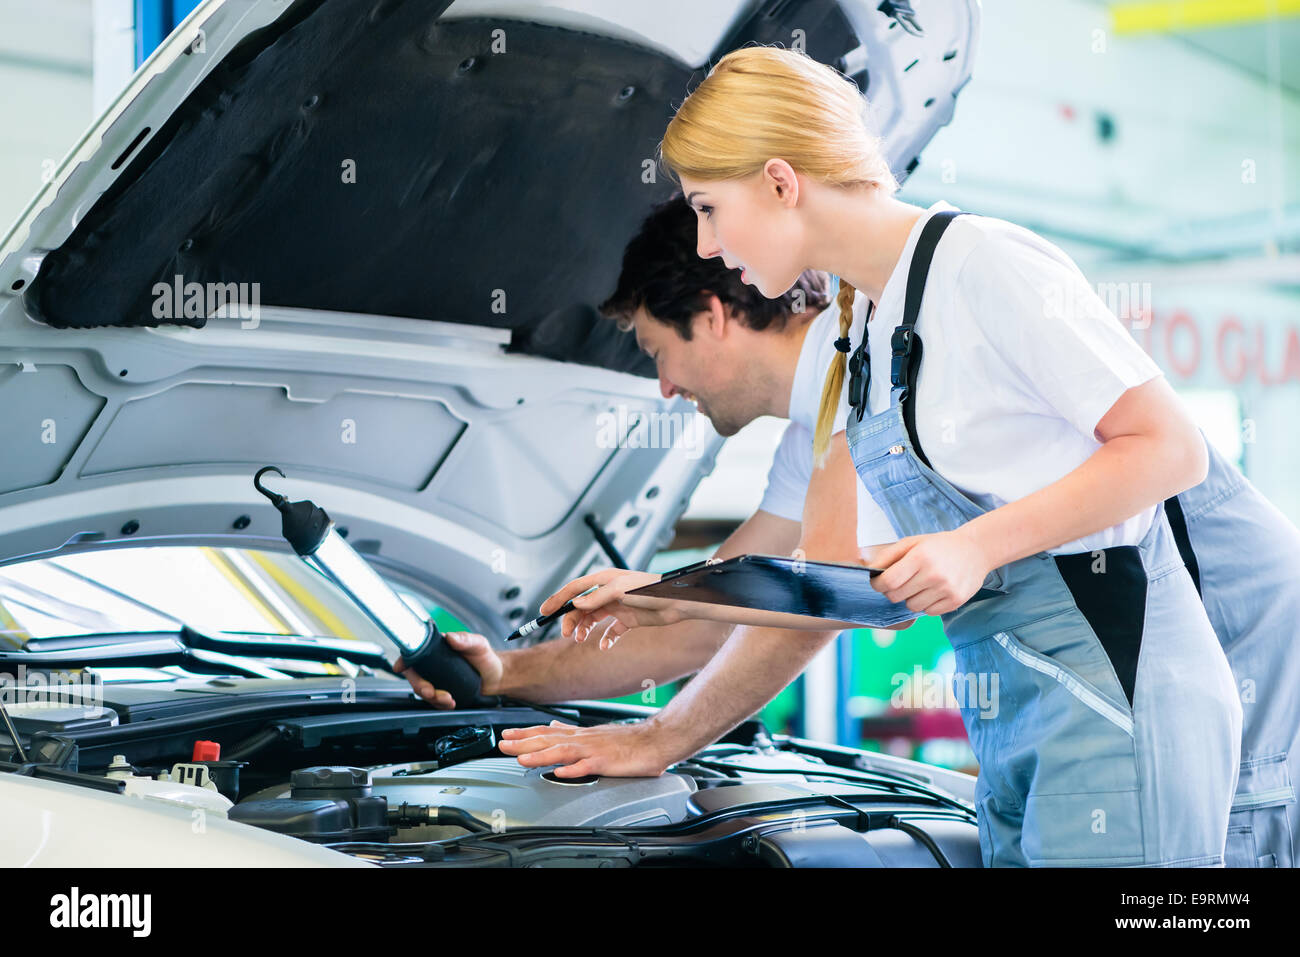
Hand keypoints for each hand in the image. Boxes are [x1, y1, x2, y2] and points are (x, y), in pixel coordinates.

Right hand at [393, 631, 504, 708]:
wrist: (497, 678)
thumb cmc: (486, 658)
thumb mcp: (479, 644)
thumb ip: (466, 639)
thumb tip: (451, 638)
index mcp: (438, 650)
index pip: (415, 654)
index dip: (404, 660)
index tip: (400, 667)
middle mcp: (434, 665)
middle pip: (415, 677)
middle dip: (420, 686)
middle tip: (431, 691)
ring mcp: (438, 680)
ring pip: (423, 691)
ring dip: (433, 698)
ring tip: (448, 699)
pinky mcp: (443, 692)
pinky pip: (434, 701)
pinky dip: (440, 704)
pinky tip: (451, 703)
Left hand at [497, 719, 677, 777]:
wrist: (656, 740)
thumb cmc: (628, 740)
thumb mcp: (595, 733)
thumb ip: (572, 732)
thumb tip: (553, 728)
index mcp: (580, 734)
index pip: (546, 732)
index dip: (524, 733)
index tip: (505, 735)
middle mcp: (583, 739)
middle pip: (548, 740)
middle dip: (523, 743)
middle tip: (502, 745)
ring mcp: (594, 750)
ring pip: (563, 751)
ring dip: (541, 755)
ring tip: (522, 759)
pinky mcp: (607, 762)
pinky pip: (587, 767)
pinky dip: (572, 770)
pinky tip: (560, 773)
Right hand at [539, 568, 682, 648]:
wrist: (677, 603)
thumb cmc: (652, 590)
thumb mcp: (622, 591)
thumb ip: (598, 598)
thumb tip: (576, 604)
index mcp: (605, 580)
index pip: (575, 589)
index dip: (558, 599)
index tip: (544, 611)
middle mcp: (609, 592)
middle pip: (581, 607)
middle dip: (570, 620)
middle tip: (567, 634)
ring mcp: (618, 606)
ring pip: (592, 619)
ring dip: (584, 629)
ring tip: (581, 639)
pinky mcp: (628, 619)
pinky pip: (611, 631)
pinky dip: (605, 639)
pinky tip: (606, 645)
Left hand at [869, 527, 993, 615]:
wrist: (976, 550)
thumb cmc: (938, 546)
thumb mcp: (912, 542)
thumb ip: (888, 555)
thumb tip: (868, 571)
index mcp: (920, 557)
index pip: (888, 582)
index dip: (878, 585)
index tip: (878, 582)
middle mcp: (933, 574)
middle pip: (896, 597)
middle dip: (892, 592)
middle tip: (899, 583)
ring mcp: (946, 589)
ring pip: (912, 607)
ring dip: (910, 599)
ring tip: (920, 585)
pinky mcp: (956, 601)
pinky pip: (929, 612)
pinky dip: (926, 604)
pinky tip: (933, 591)